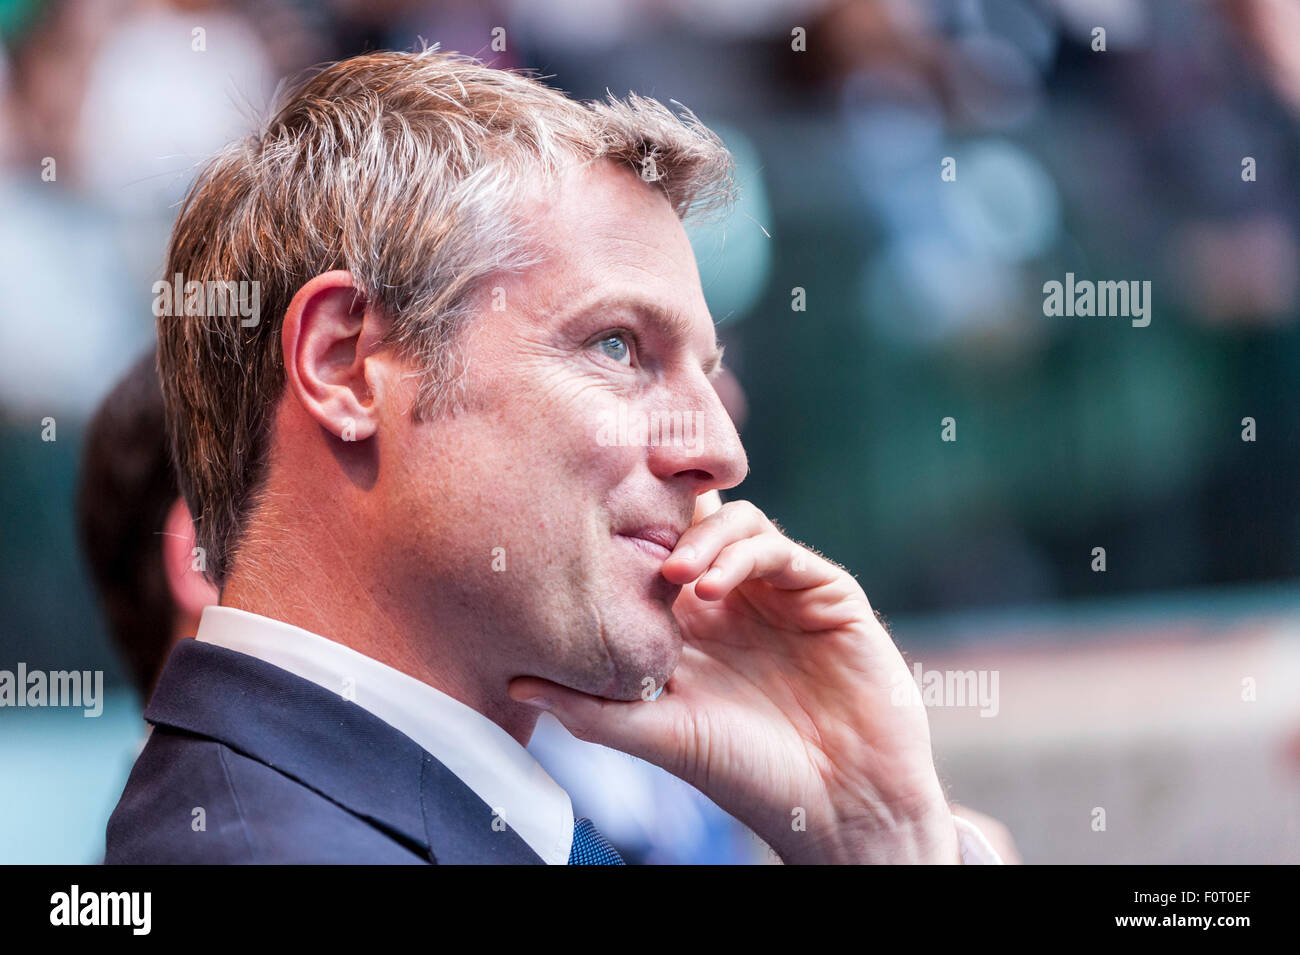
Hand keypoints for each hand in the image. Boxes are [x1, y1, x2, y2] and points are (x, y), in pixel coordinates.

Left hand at [509, 492, 959, 863]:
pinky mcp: (824, 589)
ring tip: (673, 579)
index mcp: (689, 623)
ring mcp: (778, 589)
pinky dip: (740, 555)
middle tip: (627, 531)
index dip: (621, 532)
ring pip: (735, 522)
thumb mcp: (655, 736)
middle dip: (659, 516)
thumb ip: (588, 708)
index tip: (577, 525)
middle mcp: (733, 597)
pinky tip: (710, 588)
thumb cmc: (746, 776)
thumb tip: (512, 682)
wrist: (841, 804)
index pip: (650, 552)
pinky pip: (777, 549)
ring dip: (698, 540)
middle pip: (692, 521)